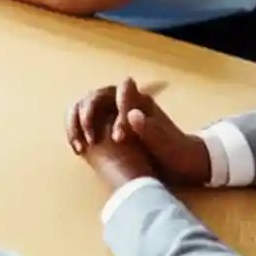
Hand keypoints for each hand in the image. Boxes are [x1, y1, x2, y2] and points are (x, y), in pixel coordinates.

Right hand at [66, 78, 210, 186]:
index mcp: (141, 101)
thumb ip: (150, 129)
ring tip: (79, 147)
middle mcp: (123, 103)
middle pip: (96, 96)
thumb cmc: (176, 153)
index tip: (118, 138)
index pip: (122, 90)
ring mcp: (111, 114)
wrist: (180, 165)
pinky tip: (79, 150)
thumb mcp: (167, 144)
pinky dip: (75, 132)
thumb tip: (131, 114)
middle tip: (91, 140)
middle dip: (88, 115)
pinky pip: (82, 122)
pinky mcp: (103, 127)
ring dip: (76, 123)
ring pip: (84, 106)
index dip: (117, 111)